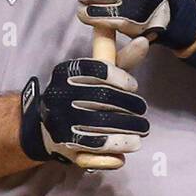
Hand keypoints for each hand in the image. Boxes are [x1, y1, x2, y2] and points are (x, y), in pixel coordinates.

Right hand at [19, 39, 149, 167]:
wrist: (50, 128)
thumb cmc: (86, 94)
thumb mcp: (101, 74)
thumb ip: (123, 59)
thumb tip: (144, 41)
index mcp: (64, 73)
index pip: (97, 70)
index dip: (121, 79)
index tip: (133, 87)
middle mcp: (57, 96)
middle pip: (102, 100)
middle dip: (130, 108)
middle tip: (142, 115)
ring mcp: (59, 123)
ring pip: (100, 129)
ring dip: (127, 133)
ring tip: (139, 133)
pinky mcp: (64, 148)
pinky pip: (92, 153)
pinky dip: (112, 154)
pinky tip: (123, 154)